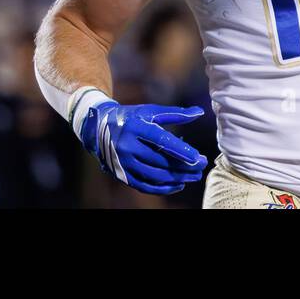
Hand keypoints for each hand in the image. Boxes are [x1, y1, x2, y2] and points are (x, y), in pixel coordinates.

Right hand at [77, 100, 208, 194]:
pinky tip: (178, 185)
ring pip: (153, 175)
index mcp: (135, 127)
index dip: (180, 150)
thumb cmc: (130, 117)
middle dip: (183, 166)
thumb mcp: (150, 111)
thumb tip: (199, 112)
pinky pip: (144, 185)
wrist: (98, 128)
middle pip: (159, 160)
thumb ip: (175, 113)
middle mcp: (127, 146)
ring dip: (176, 178)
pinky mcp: (121, 175)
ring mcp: (123, 163)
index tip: (198, 157)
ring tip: (194, 176)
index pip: (161, 141)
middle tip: (201, 166)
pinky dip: (162, 188)